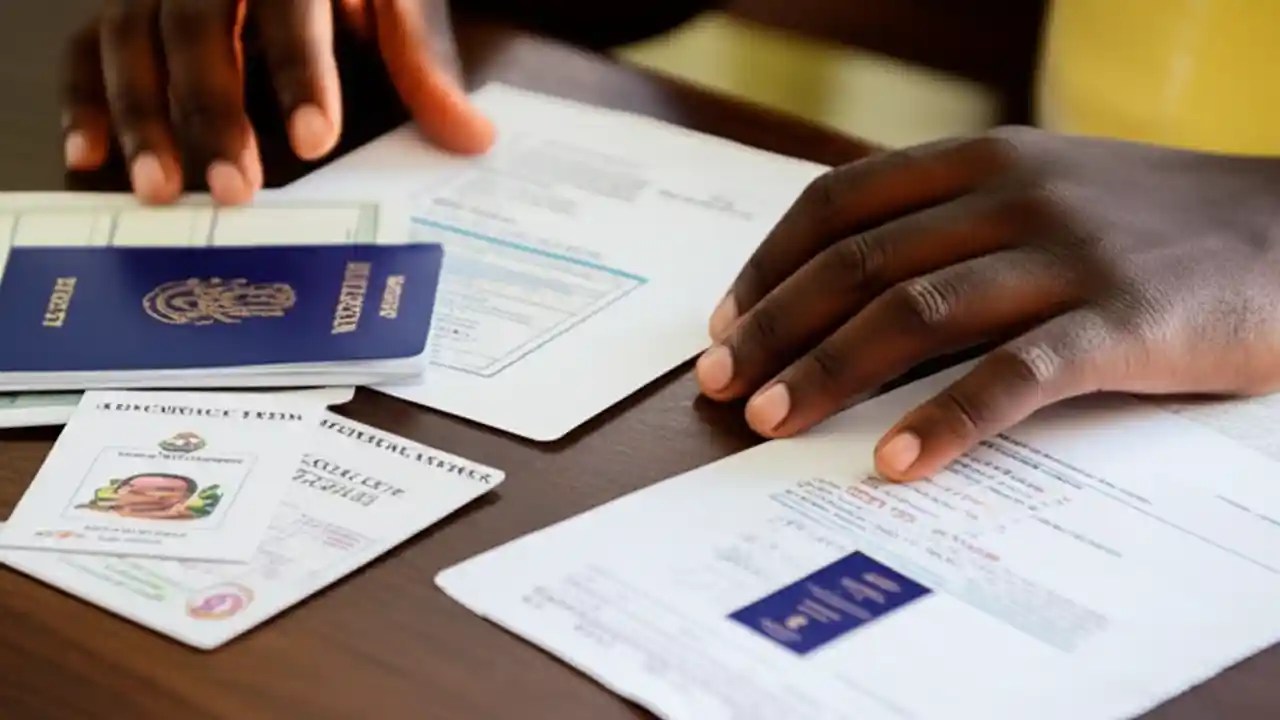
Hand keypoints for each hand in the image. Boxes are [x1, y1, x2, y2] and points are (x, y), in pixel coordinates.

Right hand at [61, 0, 494, 204]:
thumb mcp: (394, 0)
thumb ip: (421, 62)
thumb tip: (472, 138)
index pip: (289, 3)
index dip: (300, 70)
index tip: (314, 140)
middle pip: (195, 26)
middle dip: (211, 111)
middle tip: (235, 190)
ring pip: (127, 38)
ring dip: (140, 119)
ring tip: (159, 192)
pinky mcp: (122, 8)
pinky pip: (86, 47)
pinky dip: (83, 102)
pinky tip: (89, 159)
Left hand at [695, 127, 1279, 480]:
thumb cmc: (1152, 225)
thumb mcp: (1044, 196)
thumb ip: (951, 228)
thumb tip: (842, 300)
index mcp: (982, 159)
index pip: (839, 201)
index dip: (768, 265)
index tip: (723, 326)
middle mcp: (1012, 194)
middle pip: (858, 259)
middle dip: (776, 327)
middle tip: (723, 388)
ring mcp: (1067, 254)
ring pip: (918, 309)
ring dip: (832, 369)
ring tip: (774, 423)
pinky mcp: (1123, 320)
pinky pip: (1015, 372)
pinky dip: (948, 418)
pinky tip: (899, 460)